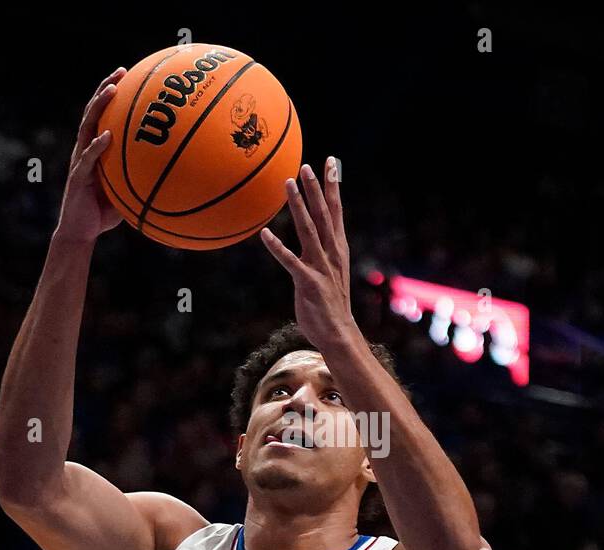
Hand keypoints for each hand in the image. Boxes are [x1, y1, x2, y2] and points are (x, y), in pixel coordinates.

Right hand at [55, 66, 127, 243]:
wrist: (80, 233)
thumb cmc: (104, 214)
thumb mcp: (127, 191)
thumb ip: (141, 178)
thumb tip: (171, 174)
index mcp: (95, 150)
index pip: (103, 116)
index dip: (112, 95)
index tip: (128, 76)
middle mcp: (84, 150)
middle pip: (93, 112)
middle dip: (106, 89)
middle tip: (121, 72)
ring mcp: (80, 161)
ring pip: (87, 127)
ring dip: (99, 108)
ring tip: (111, 91)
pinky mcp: (78, 177)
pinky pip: (88, 159)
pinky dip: (97, 146)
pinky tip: (107, 136)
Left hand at [261, 158, 355, 348]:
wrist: (338, 333)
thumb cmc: (330, 304)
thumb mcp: (330, 272)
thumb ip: (322, 252)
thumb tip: (314, 236)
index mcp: (338, 248)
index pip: (337, 211)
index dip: (333, 186)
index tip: (329, 163)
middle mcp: (332, 253)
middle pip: (325, 214)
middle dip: (316, 189)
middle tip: (305, 165)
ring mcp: (321, 267)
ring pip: (309, 230)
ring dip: (298, 206)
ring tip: (288, 184)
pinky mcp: (308, 282)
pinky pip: (289, 261)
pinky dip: (277, 247)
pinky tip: (264, 233)